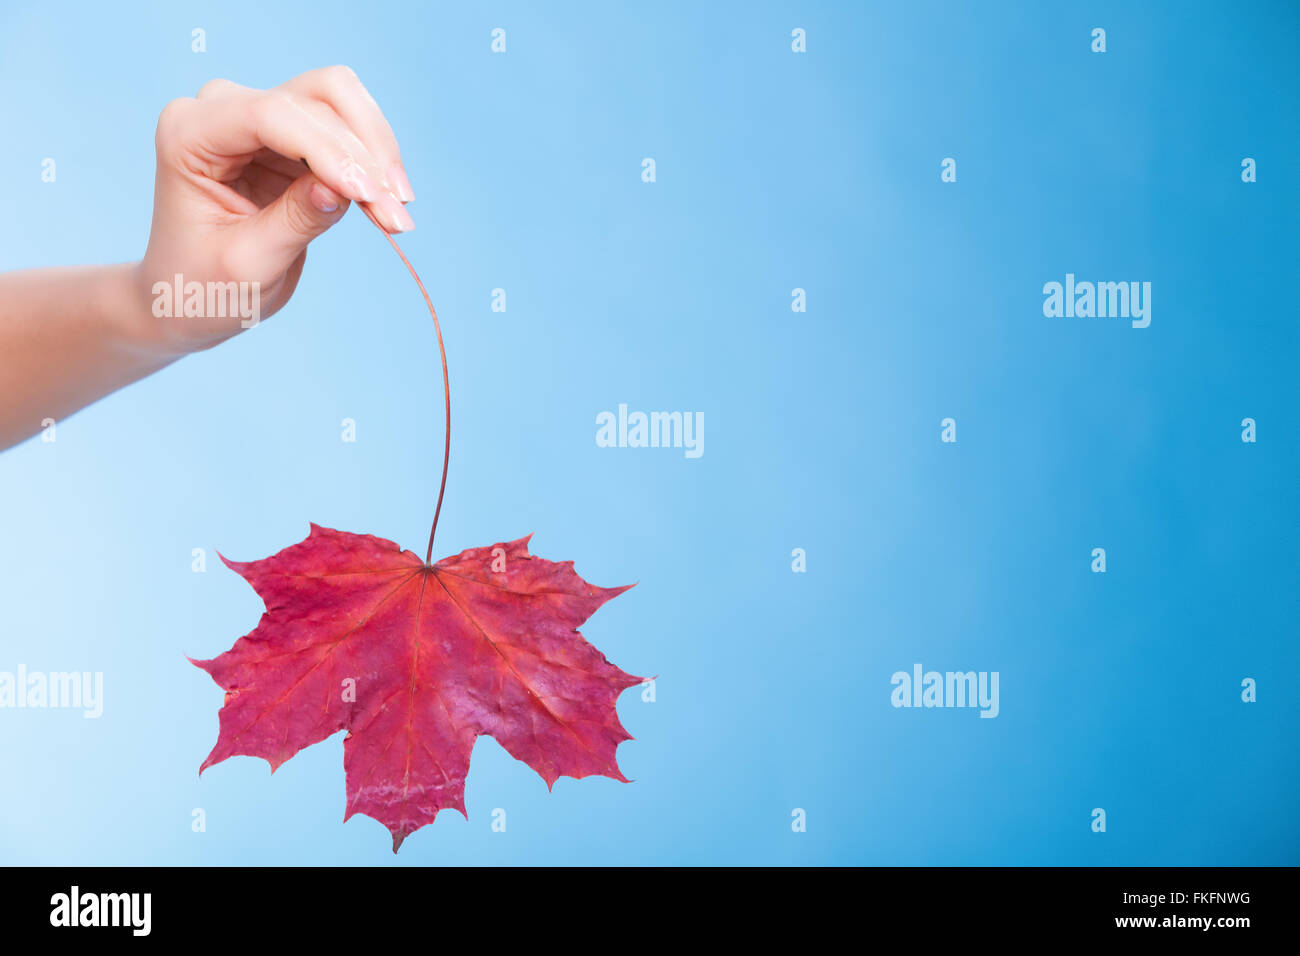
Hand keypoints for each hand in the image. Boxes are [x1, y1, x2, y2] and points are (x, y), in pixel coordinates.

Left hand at [136, 66, 414, 354]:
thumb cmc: (201, 285)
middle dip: (363, 152)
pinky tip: (388, 205)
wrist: (187, 295)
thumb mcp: (247, 263)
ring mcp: (258, 118)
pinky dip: (373, 166)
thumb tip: (343, 188)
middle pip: (315, 97)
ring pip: (340, 105)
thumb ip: (294, 221)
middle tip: (396, 210)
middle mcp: (222, 109)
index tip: (371, 196)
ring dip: (377, 154)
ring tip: (398, 210)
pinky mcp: (290, 139)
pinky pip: (346, 134)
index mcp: (190, 133)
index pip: (271, 116)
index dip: (328, 150)